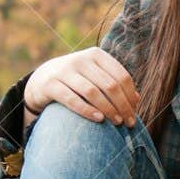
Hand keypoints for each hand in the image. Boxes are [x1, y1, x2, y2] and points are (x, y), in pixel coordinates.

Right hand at [25, 47, 139, 127]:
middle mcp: (81, 60)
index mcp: (96, 55)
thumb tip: (137, 99)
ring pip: (92, 92)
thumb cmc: (77, 80)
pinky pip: (72, 99)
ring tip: (117, 123)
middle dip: (122, 106)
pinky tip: (99, 120)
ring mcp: (65, 71)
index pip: (121, 76)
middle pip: (110, 85)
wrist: (42, 78)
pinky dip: (87, 110)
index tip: (134, 113)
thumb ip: (114, 84)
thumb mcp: (95, 77)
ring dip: (108, 109)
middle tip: (128, 123)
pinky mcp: (51, 84)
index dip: (130, 96)